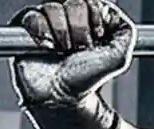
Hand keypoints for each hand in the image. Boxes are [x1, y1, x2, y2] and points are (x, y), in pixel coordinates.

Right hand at [10, 0, 134, 106]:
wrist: (60, 95)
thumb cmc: (86, 78)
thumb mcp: (118, 57)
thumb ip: (126, 32)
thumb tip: (116, 14)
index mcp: (92, 19)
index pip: (93, 2)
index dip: (95, 21)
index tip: (96, 41)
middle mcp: (70, 16)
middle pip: (75, 2)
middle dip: (80, 30)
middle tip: (79, 49)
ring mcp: (49, 19)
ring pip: (53, 8)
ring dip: (61, 34)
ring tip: (63, 51)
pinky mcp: (28, 25)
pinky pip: (33, 16)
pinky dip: (41, 32)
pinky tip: (47, 47)